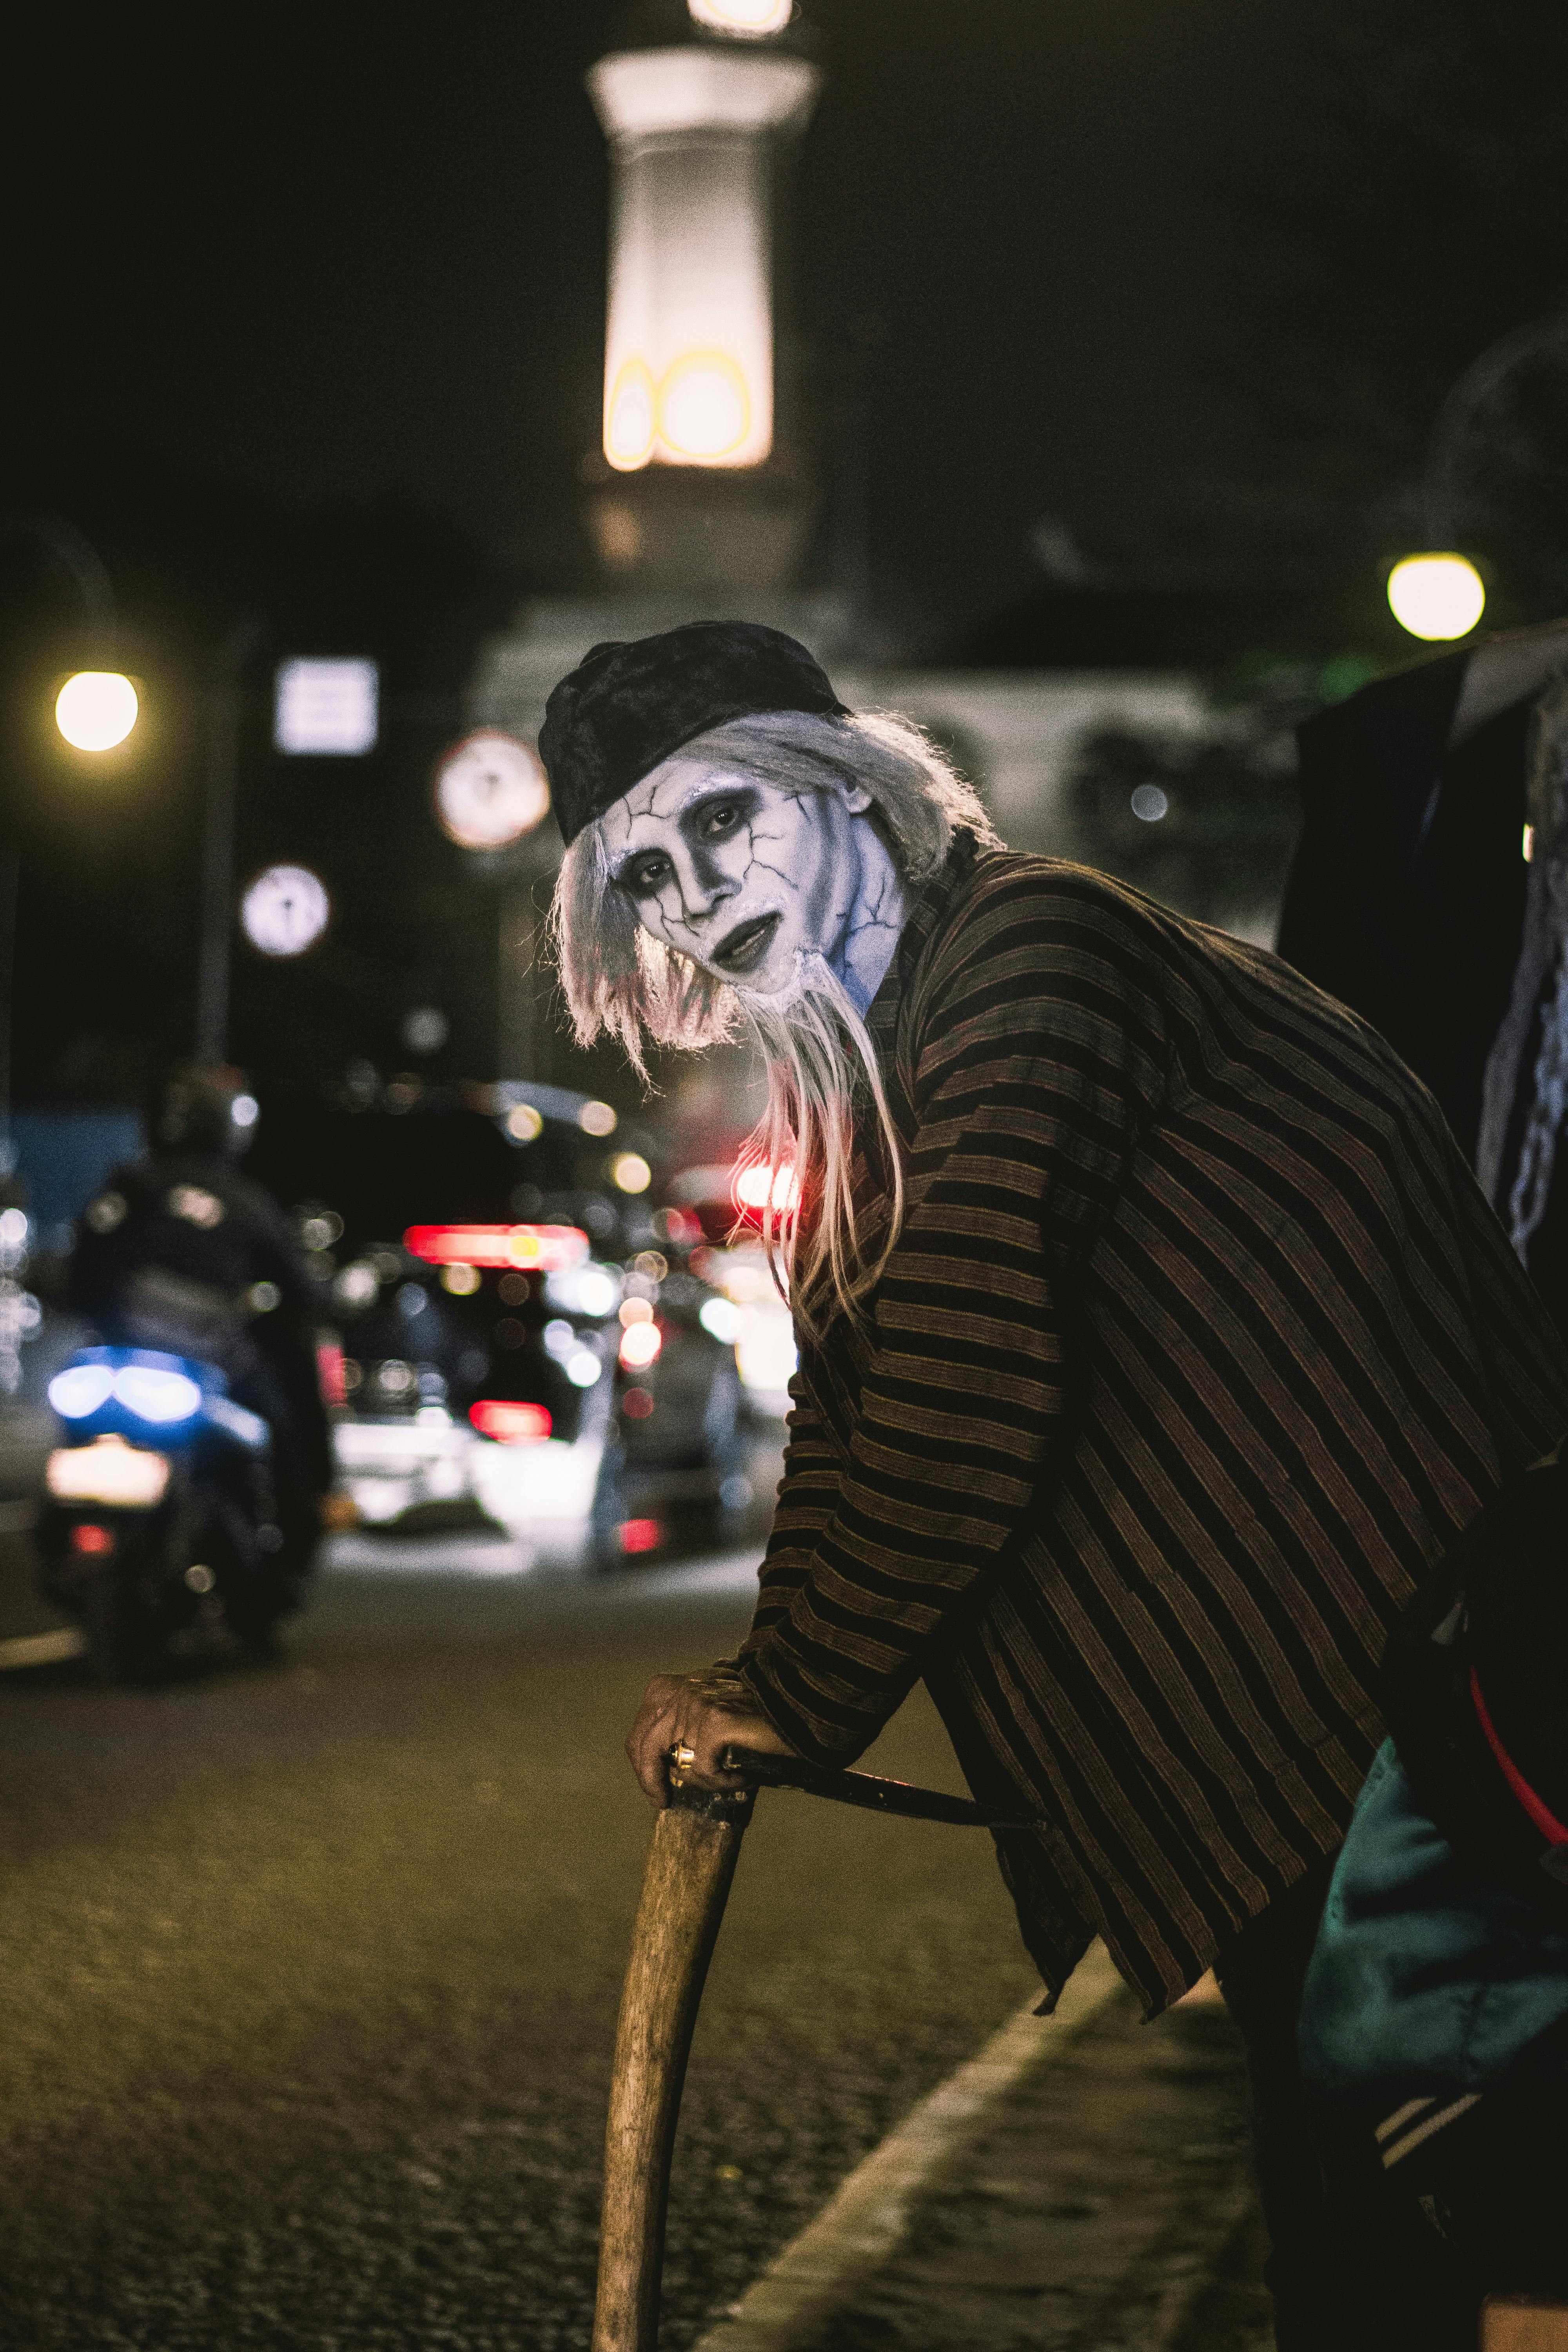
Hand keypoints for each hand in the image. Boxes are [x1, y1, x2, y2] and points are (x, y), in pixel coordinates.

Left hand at [625, 1672, 796, 1808]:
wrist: (797, 1706)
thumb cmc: (757, 1715)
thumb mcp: (712, 1712)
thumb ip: (686, 1728)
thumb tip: (668, 1768)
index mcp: (674, 1686)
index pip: (640, 1731)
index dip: (642, 1764)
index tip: (654, 1788)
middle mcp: (681, 1691)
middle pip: (645, 1747)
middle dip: (650, 1780)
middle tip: (662, 1801)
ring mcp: (695, 1704)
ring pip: (682, 1764)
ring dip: (706, 1780)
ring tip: (733, 1778)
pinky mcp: (713, 1721)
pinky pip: (704, 1769)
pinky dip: (724, 1781)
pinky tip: (743, 1778)